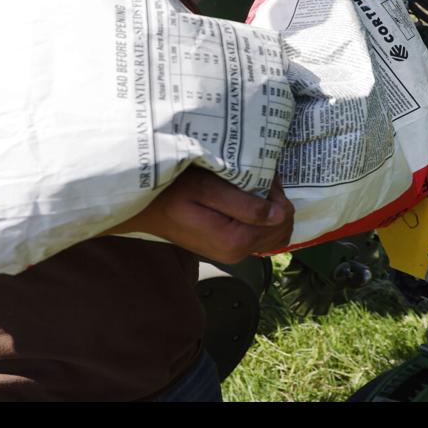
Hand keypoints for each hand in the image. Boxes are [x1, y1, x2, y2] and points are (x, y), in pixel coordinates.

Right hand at [109, 167, 294, 263]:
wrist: (143, 209)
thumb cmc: (171, 193)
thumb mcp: (207, 190)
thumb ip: (245, 204)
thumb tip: (280, 213)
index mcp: (237, 241)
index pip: (283, 219)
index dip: (278, 193)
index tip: (261, 175)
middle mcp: (239, 253)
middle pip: (283, 229)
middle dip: (278, 202)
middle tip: (260, 179)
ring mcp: (234, 253)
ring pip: (275, 233)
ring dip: (272, 209)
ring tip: (253, 188)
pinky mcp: (229, 248)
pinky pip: (261, 235)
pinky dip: (263, 217)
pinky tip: (247, 200)